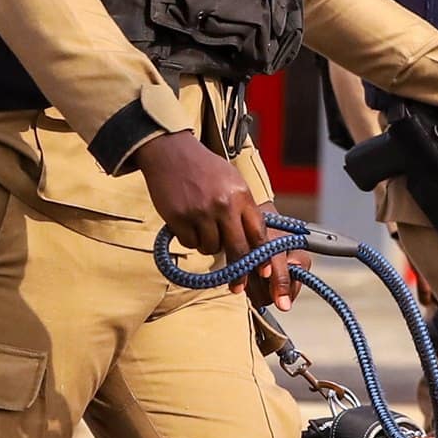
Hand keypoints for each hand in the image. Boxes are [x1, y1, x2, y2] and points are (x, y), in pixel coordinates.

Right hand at [137, 132, 295, 309]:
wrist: (172, 152)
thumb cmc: (206, 168)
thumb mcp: (233, 182)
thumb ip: (244, 209)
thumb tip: (255, 243)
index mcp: (241, 196)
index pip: (257, 233)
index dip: (262, 257)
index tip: (266, 274)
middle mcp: (223, 206)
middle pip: (237, 249)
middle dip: (239, 270)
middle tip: (238, 285)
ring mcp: (200, 213)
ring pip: (211, 248)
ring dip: (209, 245)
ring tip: (204, 226)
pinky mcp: (178, 218)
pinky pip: (191, 243)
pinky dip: (191, 239)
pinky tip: (189, 223)